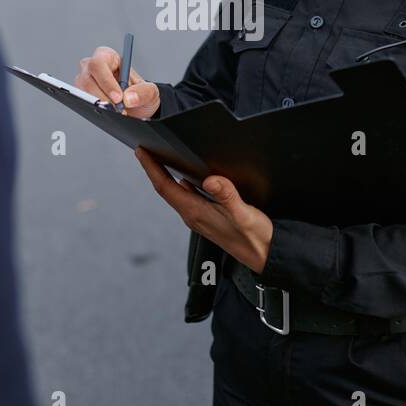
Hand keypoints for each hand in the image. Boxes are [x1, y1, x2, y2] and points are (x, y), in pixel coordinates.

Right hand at [75, 45, 160, 117]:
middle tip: (118, 110)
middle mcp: (92, 66)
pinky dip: (95, 110)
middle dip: (103, 98)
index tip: (118, 98)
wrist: (135, 108)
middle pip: (87, 80)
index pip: (99, 64)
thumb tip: (129, 97)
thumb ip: (143, 93)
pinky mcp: (81, 95)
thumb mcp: (149, 91)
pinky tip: (107, 114)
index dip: (107, 82)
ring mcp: (84, 80)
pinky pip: (82, 102)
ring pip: (83, 93)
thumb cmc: (139, 93)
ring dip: (100, 105)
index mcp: (108, 56)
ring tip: (116, 113)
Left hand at [134, 147, 272, 274]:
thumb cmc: (254, 237)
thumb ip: (227, 195)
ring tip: (161, 159)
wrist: (264, 254)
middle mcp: (193, 215)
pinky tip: (187, 177)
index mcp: (196, 213)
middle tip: (146, 150)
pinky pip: (188, 197)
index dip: (151, 168)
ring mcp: (199, 217)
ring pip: (176, 193)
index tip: (141, 152)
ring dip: (166, 176)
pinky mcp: (207, 217)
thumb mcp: (243, 213)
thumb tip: (210, 180)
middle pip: (166, 189)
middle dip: (154, 169)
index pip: (165, 187)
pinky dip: (181, 183)